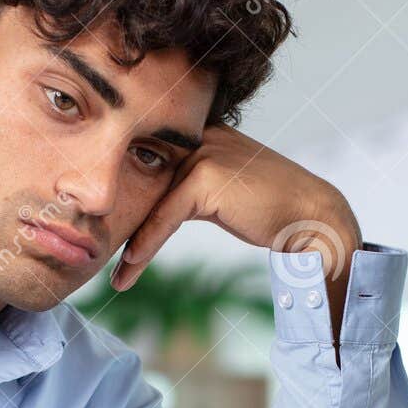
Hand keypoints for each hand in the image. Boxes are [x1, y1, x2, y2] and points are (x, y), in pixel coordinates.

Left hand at [111, 126, 360, 291]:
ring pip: (149, 199)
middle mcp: (200, 134)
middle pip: (141, 176)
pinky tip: (131, 269)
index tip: (105, 230)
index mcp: (202, 132)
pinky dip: (146, 244)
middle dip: (119, 216)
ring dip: (129, 239)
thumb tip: (154, 212)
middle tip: (95, 250)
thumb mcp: (223, 192)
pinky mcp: (206, 176)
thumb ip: (190, 191)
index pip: (148, 159)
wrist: (313, 218)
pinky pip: (165, 215)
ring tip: (114, 274)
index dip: (125, 195)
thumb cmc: (273, 210)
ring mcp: (203, 151)